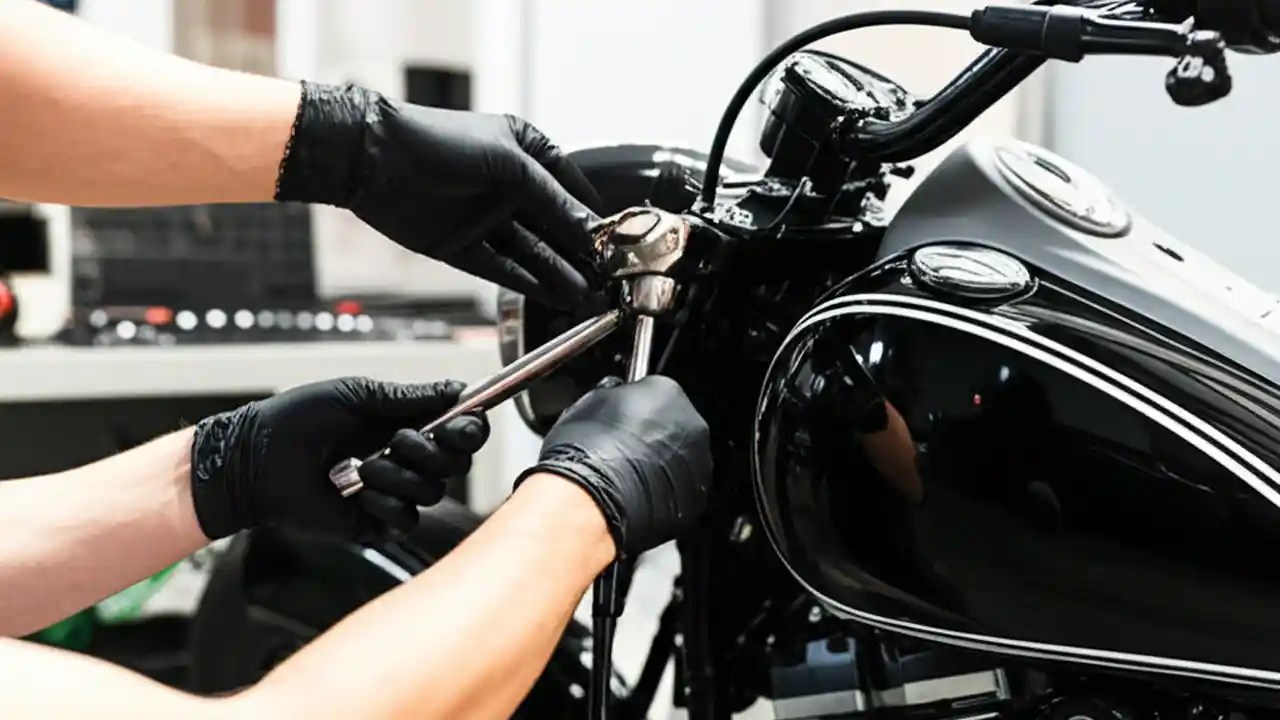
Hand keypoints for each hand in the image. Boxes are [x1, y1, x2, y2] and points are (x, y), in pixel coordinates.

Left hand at [190, 377, 488, 539]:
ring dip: (397, 475)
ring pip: (433, 491)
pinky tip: (355, 495)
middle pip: (457, 463)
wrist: (256, 461)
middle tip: (396, 439)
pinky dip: (383, 504)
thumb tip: (455, 389)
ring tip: (360, 466)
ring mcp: (393, 492)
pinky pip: (407, 519)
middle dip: (430, 450)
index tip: (458, 424)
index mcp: (405, 424)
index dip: (468, 428)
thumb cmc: (294, 421)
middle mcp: (406, 459)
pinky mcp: (377, 523)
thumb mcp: (356, 395)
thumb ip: (408, 396)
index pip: (460, 431)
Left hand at [275, 81, 602, 308]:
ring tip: (585, 295)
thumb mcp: (511, 165)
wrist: (374, 159)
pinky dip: (528, 281)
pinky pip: (504, 268)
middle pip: (554, 227)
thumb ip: (553, 201)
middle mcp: (510, 187)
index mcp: (527, 154)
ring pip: (532, 252)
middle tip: (606, 279)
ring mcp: (486, 219)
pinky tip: (553, 293)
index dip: (593, 219)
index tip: (616, 245)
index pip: (572, 191)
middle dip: (580, 253)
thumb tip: (590, 230)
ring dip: (559, 273)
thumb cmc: (441, 143)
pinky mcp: (464, 246)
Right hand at [516, 376, 711, 556]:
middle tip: (626, 451)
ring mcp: (698, 463)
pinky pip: (682, 490)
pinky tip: (639, 496)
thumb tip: (615, 397)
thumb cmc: (587, 451)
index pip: (657, 393)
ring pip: (681, 459)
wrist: (590, 499)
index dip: (638, 409)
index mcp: (668, 392)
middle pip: (675, 426)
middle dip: (656, 437)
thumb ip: (614, 394)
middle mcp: (691, 425)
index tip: (624, 421)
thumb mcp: (591, 402)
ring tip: (630, 477)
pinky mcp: (696, 497)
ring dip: (663, 465)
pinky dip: (666, 493)